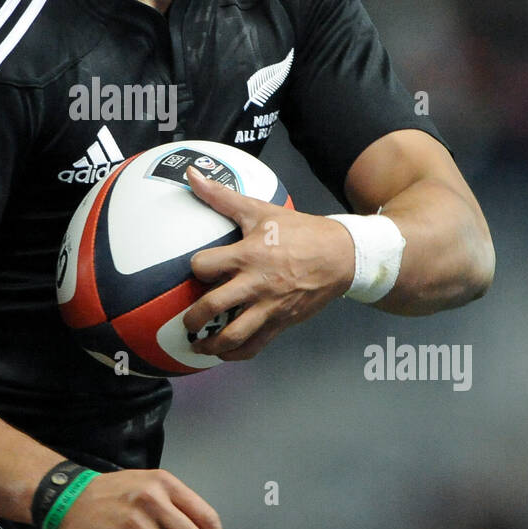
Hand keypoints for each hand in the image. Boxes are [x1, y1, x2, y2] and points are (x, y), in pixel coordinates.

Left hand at [181, 165, 355, 360]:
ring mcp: (269, 307)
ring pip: (233, 336)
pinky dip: (235, 353)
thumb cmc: (298, 231)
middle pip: (212, 307)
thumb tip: (192, 175)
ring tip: (198, 346)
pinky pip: (255, 346)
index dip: (196, 268)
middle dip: (193, 319)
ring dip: (210, 345)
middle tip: (186, 321)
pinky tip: (223, 352)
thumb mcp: (260, 210)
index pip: (205, 266)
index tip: (198, 269)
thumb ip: (221, 196)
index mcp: (248, 255)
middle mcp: (256, 284)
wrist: (340, 255)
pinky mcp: (281, 322)